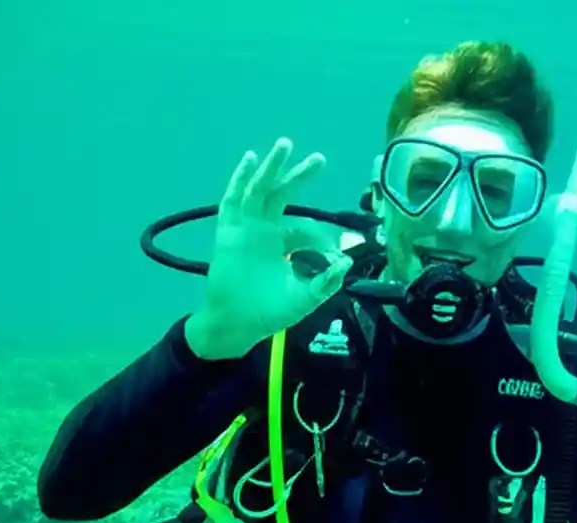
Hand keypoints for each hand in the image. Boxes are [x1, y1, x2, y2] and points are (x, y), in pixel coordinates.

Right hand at [187, 138, 353, 358]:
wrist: (236, 324)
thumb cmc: (269, 312)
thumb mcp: (305, 297)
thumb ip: (325, 281)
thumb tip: (346, 262)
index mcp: (282, 244)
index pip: (305, 229)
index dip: (323, 239)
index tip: (337, 254)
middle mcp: (264, 230)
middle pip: (282, 194)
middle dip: (299, 175)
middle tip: (320, 158)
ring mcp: (246, 228)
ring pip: (259, 189)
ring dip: (271, 167)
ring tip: (285, 144)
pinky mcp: (229, 232)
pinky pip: (233, 201)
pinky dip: (240, 180)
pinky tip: (250, 160)